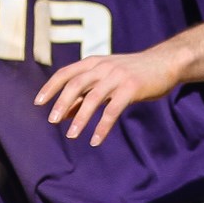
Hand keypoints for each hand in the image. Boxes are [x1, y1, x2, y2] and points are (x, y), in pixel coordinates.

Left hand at [36, 47, 182, 146]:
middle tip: (52, 121)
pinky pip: (113, 110)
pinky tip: (96, 140)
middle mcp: (103, 67)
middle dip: (61, 103)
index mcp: (94, 62)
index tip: (38, 102)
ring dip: (80, 118)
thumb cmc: (133, 73)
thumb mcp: (107, 79)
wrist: (165, 62)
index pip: (66, 73)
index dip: (50, 87)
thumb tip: (64, 114)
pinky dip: (102, 126)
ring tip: (71, 136)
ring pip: (92, 98)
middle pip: (75, 84)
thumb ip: (86, 93)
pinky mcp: (132, 88)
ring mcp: (117, 76)